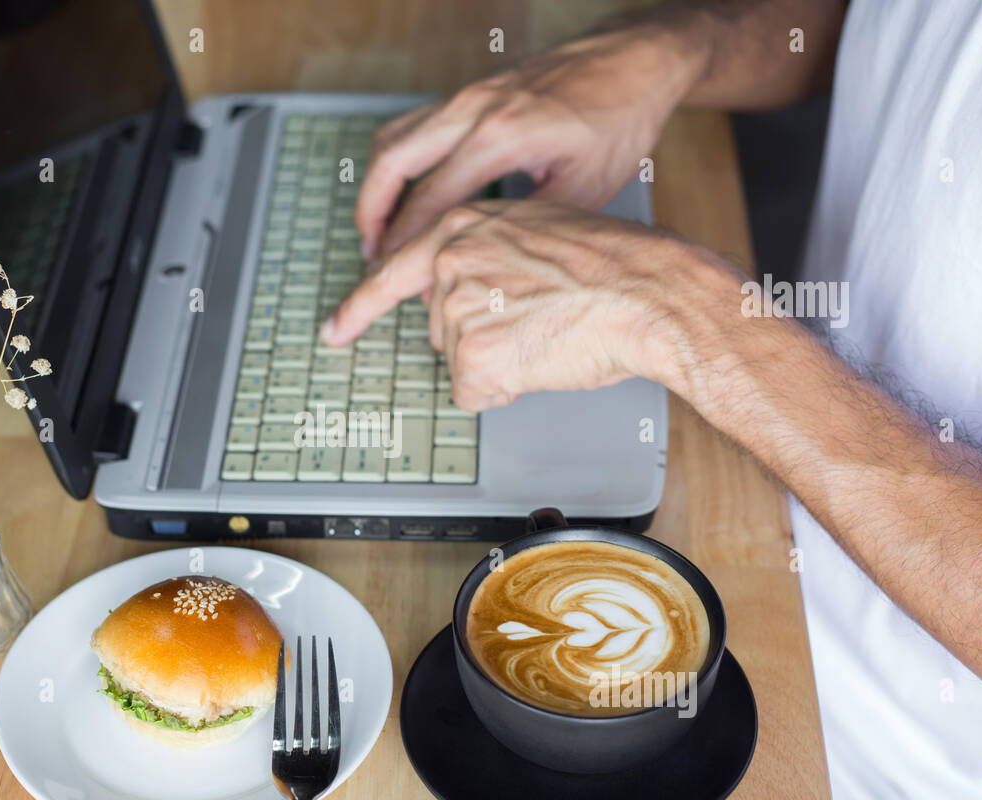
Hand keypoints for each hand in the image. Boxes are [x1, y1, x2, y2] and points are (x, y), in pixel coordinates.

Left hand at [321, 200, 743, 411]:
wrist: (649, 293)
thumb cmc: (614, 266)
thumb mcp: (538, 233)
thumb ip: (489, 255)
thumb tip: (471, 292)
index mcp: (462, 226)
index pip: (390, 271)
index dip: (358, 309)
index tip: (333, 331)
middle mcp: (450, 261)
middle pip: (439, 327)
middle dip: (481, 336)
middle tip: (537, 320)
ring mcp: (458, 307)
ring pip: (460, 361)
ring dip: (500, 361)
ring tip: (547, 333)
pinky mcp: (473, 353)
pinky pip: (475, 392)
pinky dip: (507, 388)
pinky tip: (541, 359)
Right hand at [355, 26, 703, 258]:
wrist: (637, 59)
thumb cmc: (620, 120)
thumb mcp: (584, 189)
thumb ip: (527, 228)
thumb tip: (484, 267)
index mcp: (501, 136)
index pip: (429, 201)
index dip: (404, 246)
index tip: (392, 279)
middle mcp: (474, 108)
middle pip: (391, 163)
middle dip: (371, 216)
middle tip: (370, 258)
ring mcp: (469, 94)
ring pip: (394, 139)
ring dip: (377, 187)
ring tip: (377, 231)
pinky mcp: (473, 91)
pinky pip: (413, 124)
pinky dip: (398, 161)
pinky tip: (406, 190)